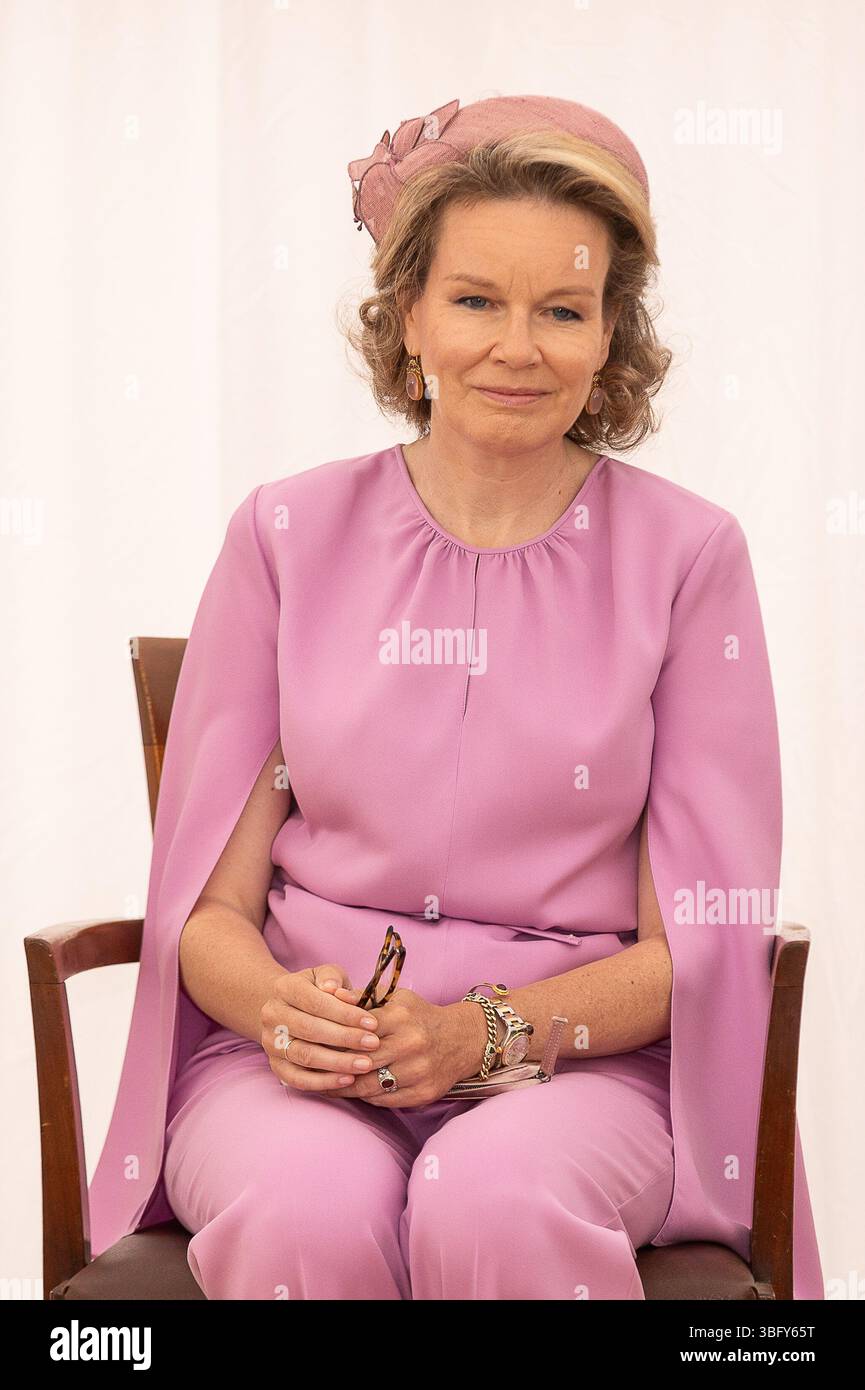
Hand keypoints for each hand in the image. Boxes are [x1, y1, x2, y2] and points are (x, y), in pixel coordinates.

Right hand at [260, 962, 382, 1092]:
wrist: (288, 1008)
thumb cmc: (316, 991)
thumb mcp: (326, 976)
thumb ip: (335, 980)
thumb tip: (347, 996)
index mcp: (285, 987)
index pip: (316, 1002)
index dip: (345, 1014)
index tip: (372, 1023)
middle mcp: (272, 1015)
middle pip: (310, 1029)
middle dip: (345, 1038)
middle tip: (373, 1044)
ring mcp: (271, 1042)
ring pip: (305, 1056)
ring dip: (338, 1063)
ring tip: (365, 1064)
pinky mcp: (276, 1066)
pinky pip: (298, 1079)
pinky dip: (323, 1082)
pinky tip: (347, 1079)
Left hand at [322, 987, 488, 1107]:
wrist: (462, 1039)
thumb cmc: (419, 1017)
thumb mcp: (396, 1000)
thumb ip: (362, 998)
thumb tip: (329, 992)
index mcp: (400, 1017)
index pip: (356, 1031)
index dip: (334, 1039)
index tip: (315, 1043)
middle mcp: (411, 1044)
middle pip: (360, 1061)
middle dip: (334, 1067)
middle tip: (312, 1069)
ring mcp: (419, 1071)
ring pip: (369, 1086)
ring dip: (345, 1088)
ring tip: (326, 1084)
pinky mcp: (424, 1092)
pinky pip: (385, 1100)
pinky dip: (366, 1098)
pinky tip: (354, 1093)